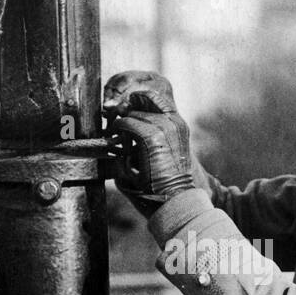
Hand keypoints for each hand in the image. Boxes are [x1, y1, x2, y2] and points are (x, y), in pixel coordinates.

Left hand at [103, 72, 193, 213]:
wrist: (174, 198)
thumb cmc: (165, 181)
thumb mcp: (161, 151)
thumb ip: (148, 134)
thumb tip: (124, 122)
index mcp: (178, 124)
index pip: (154, 97)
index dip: (137, 101)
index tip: (125, 112)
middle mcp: (173, 121)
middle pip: (141, 101)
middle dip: (127, 111)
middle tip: (117, 125)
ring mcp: (164, 127)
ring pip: (132, 112)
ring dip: (121, 124)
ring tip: (117, 138)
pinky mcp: (151, 136)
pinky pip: (126, 123)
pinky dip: (119, 130)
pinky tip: (117, 142)